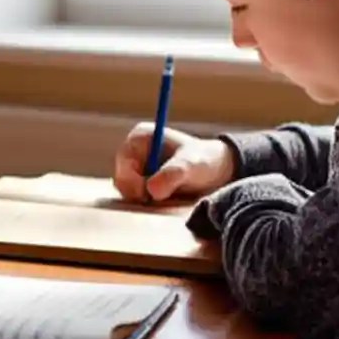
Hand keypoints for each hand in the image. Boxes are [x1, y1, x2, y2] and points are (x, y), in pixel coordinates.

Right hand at [112, 123, 235, 202]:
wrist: (217, 173)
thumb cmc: (205, 162)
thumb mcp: (191, 166)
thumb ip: (173, 175)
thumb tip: (151, 190)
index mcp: (140, 137)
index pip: (123, 161)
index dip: (132, 180)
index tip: (147, 195)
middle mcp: (132, 150)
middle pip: (121, 177)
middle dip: (137, 191)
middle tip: (158, 200)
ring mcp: (133, 166)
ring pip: (126, 189)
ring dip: (142, 198)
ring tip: (166, 197)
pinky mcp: (138, 181)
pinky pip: (132, 196)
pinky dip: (145, 201)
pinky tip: (163, 199)